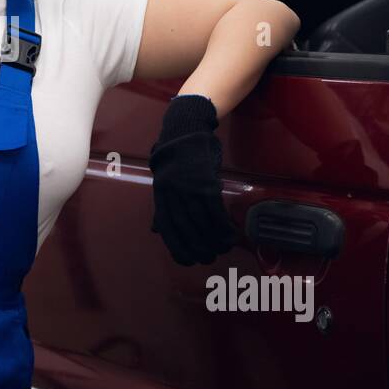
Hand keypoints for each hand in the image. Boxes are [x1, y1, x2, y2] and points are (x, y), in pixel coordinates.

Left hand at [148, 95, 236, 265]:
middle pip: (186, 228)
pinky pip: (214, 209)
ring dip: (214, 239)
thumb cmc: (176, 157)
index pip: (167, 229)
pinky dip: (222, 224)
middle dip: (198, 247)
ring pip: (201, 222)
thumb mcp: (164, 181)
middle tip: (209, 258)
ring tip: (224, 247)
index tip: (188, 261)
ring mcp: (188, 187)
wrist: (185, 128)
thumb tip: (157, 229)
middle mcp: (172, 194)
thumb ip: (163, 206)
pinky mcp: (204, 181)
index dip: (177, 248)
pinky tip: (230, 233)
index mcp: (160, 195)